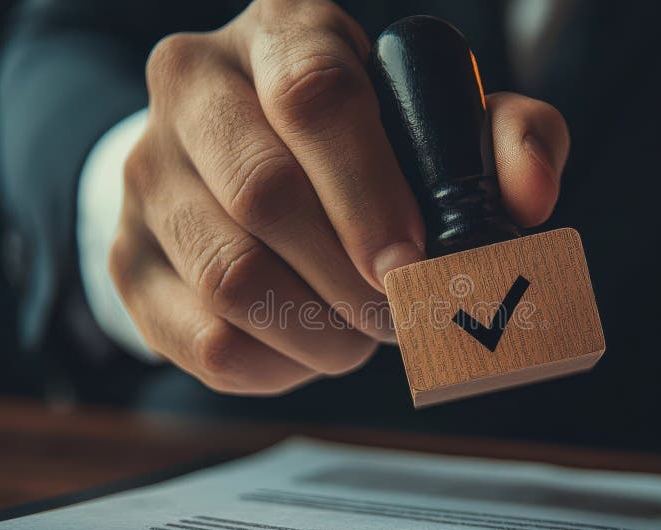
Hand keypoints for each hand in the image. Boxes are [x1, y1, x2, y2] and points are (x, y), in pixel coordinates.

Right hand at [110, 0, 569, 394]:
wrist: (240, 162)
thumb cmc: (359, 142)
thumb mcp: (440, 119)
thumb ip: (504, 139)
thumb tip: (530, 198)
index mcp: (280, 32)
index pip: (313, 93)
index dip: (370, 191)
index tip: (414, 262)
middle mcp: (194, 89)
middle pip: (265, 194)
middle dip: (353, 280)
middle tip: (401, 315)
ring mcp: (149, 176)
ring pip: (232, 279)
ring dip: (321, 332)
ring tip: (361, 334)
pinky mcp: (130, 259)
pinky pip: (205, 340)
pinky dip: (279, 365)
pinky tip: (310, 348)